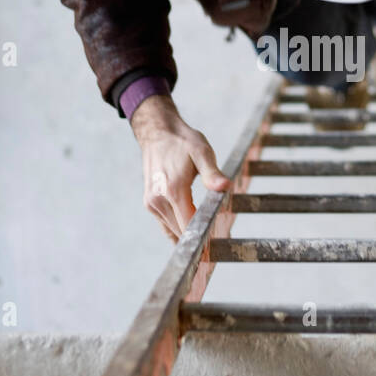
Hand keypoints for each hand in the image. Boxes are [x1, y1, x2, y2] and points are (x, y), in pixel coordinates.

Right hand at [130, 94, 228, 241]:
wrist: (158, 133)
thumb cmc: (182, 142)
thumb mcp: (202, 153)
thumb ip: (212, 173)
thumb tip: (225, 186)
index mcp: (173, 191)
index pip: (188, 226)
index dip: (204, 237)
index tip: (217, 243)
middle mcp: (158, 200)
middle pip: (180, 232)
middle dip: (198, 237)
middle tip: (219, 240)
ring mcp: (151, 203)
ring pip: (172, 230)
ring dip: (187, 234)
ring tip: (207, 235)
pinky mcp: (149, 203)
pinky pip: (165, 224)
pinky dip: (177, 228)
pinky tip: (191, 225)